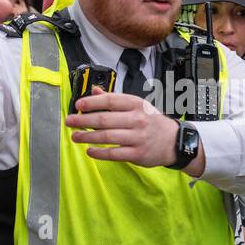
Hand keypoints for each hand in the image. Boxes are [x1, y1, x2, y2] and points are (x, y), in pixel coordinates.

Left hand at [65, 92, 186, 167]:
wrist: (174, 141)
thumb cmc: (152, 122)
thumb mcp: (137, 106)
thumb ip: (114, 99)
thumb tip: (94, 91)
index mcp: (136, 104)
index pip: (110, 100)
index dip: (92, 102)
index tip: (78, 105)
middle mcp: (137, 120)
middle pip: (104, 119)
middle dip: (83, 120)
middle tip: (70, 121)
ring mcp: (137, 137)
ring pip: (107, 136)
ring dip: (88, 137)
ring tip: (75, 136)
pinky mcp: (137, 154)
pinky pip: (114, 153)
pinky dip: (99, 153)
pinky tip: (90, 151)